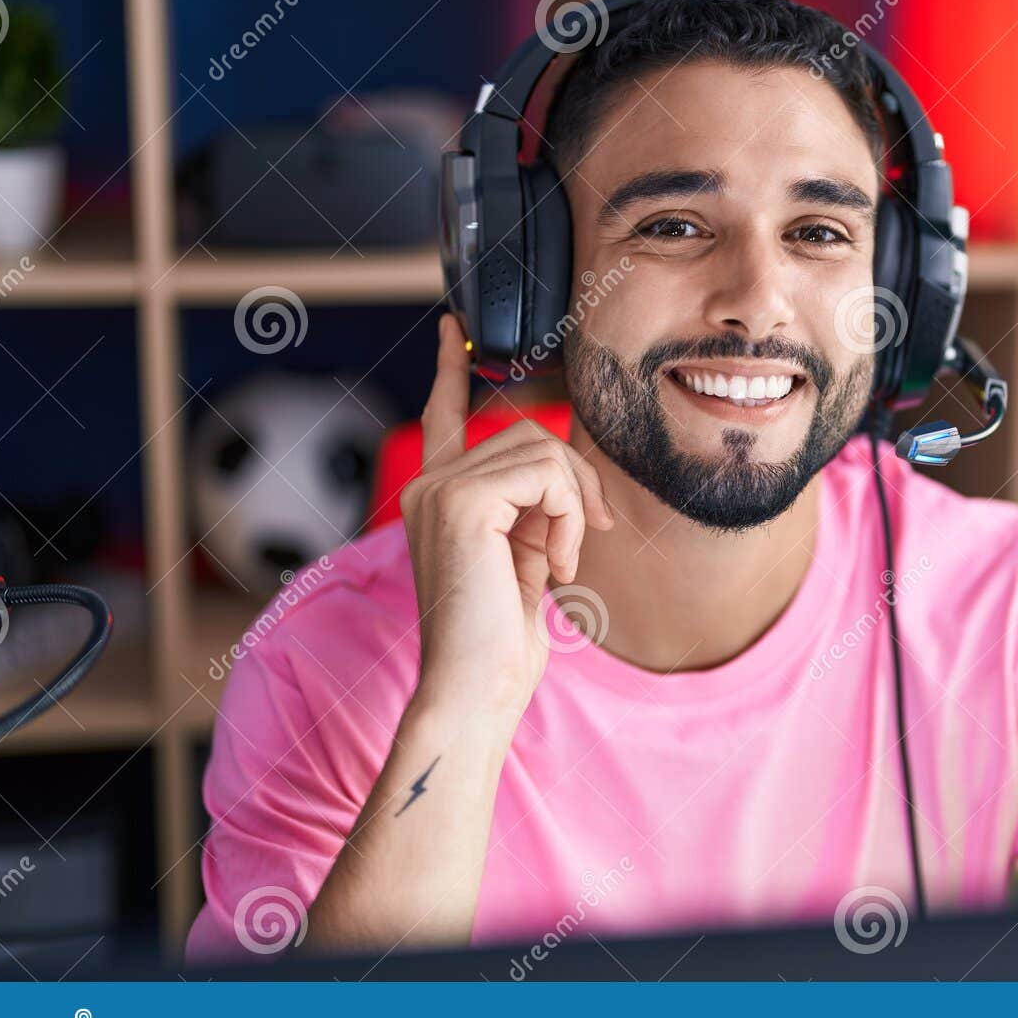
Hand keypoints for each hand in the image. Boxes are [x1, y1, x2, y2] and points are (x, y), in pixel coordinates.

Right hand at [398, 313, 613, 724]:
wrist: (476, 688)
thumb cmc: (500, 640)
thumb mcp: (523, 559)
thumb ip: (531, 509)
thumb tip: (563, 472)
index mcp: (437, 496)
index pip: (443, 415)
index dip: (450, 370)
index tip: (451, 329)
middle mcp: (428, 484)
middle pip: (528, 433)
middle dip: (576, 482)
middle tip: (589, 539)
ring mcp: (438, 488)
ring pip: (542, 449)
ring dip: (574, 505)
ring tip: (564, 561)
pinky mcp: (462, 500)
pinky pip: (547, 474)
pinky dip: (570, 517)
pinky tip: (558, 565)